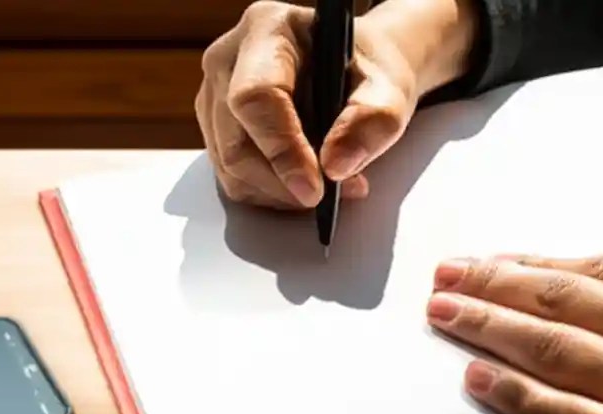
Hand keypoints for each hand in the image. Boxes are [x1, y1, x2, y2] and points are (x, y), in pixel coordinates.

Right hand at [196, 0, 479, 208]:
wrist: (353, 70)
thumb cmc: (365, 70)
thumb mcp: (390, 87)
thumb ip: (373, 121)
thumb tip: (336, 166)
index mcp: (267, 30)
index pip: (256, 97)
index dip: (282, 150)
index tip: (314, 189)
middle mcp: (227, 60)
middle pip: (237, 143)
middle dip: (285, 183)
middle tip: (333, 193)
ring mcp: (213, 96)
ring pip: (231, 168)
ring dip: (280, 193)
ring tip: (327, 186)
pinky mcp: (215, 129)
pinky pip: (232, 179)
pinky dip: (270, 193)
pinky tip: (302, 183)